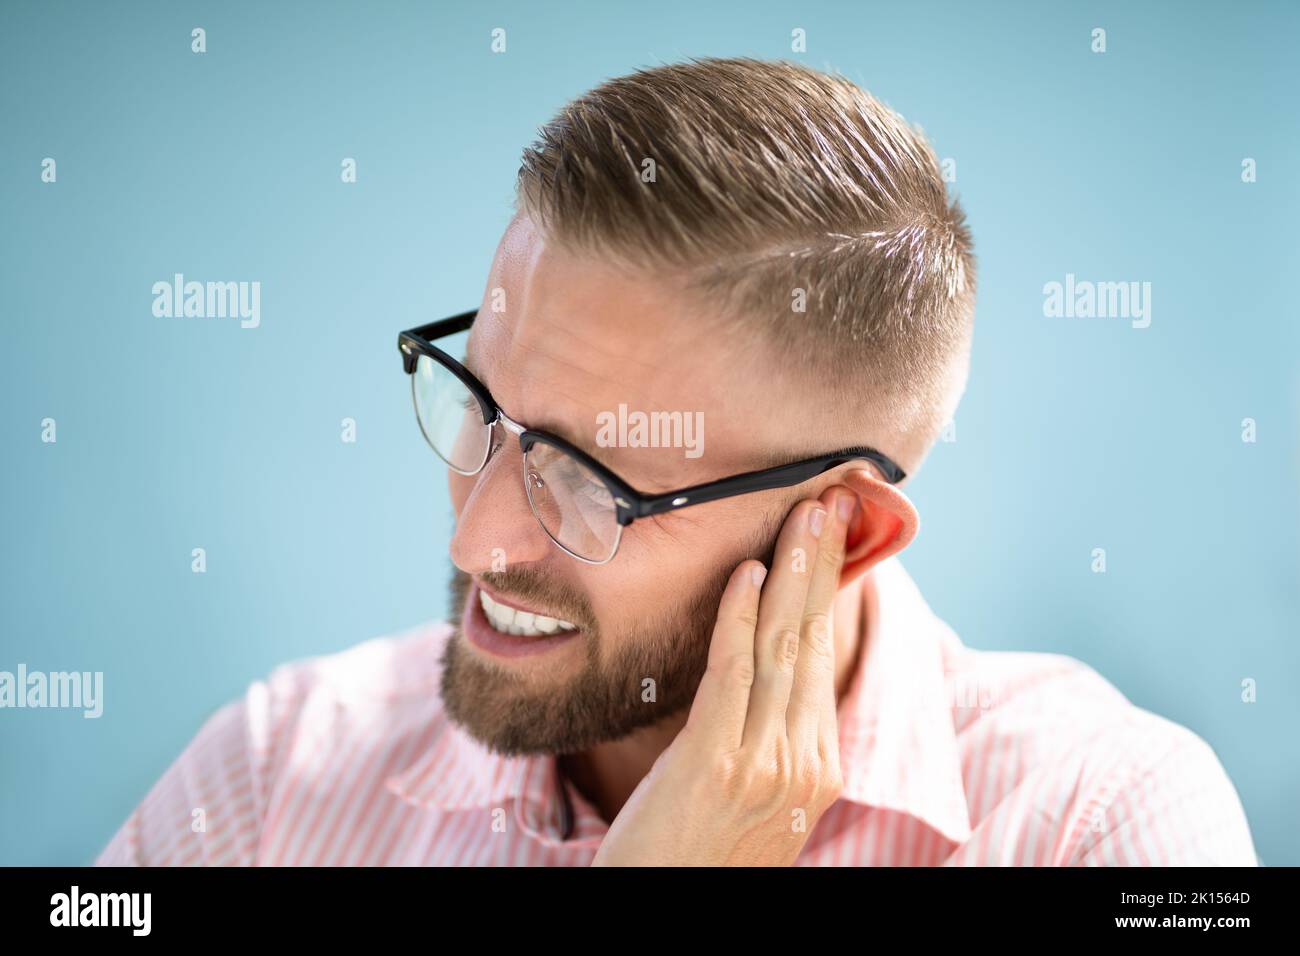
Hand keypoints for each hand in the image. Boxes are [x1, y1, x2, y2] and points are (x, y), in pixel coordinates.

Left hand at [590, 486, 853, 865]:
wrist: (668, 911)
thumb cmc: (697, 852)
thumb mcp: (753, 794)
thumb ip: (768, 735)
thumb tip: (761, 666)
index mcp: (817, 765)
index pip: (824, 658)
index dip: (830, 592)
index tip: (835, 538)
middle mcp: (802, 761)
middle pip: (814, 642)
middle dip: (825, 565)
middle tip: (834, 501)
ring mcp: (764, 763)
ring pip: (783, 648)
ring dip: (794, 572)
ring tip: (804, 516)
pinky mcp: (716, 763)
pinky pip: (732, 674)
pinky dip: (738, 617)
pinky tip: (745, 572)